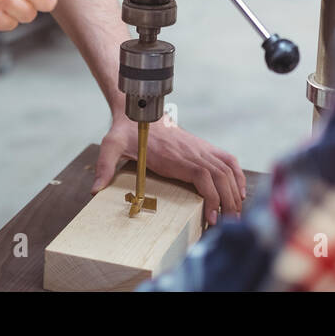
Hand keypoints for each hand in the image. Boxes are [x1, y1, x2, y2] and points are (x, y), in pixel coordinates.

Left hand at [92, 115, 245, 224]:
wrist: (138, 110)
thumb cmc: (128, 131)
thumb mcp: (111, 146)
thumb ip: (105, 166)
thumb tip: (95, 189)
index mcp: (175, 154)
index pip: (203, 176)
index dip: (212, 198)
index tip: (211, 218)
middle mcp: (193, 150)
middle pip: (221, 176)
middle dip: (229, 202)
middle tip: (229, 226)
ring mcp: (201, 148)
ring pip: (227, 170)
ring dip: (235, 193)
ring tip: (236, 215)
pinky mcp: (203, 147)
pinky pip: (228, 160)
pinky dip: (238, 176)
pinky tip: (240, 192)